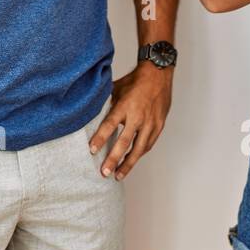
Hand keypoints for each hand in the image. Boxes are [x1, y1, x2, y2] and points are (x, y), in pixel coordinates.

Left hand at [87, 63, 173, 180]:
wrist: (159, 74)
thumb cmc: (135, 81)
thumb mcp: (116, 89)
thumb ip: (106, 103)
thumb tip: (90, 112)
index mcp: (125, 105)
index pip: (110, 125)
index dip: (100, 138)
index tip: (92, 150)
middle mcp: (138, 116)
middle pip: (124, 142)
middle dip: (114, 159)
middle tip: (104, 172)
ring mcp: (150, 122)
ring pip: (139, 148)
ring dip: (128, 163)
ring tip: (118, 175)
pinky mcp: (159, 126)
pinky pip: (148, 144)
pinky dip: (139, 154)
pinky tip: (132, 161)